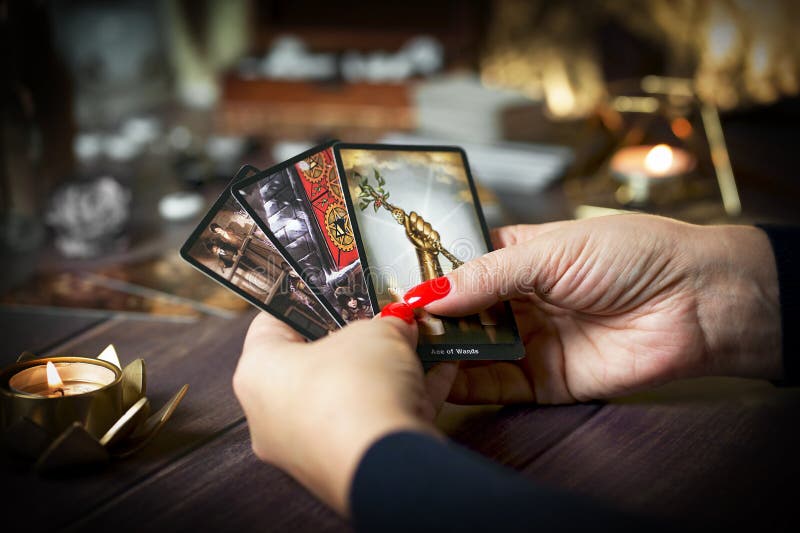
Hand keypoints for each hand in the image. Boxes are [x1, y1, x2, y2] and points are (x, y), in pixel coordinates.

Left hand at [232, 311, 456, 514]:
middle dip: (358, 338)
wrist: (389, 465)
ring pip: (349, 395)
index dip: (308, 300)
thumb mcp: (377, 332)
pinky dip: (402, 399)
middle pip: (316, 362)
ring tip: (420, 344)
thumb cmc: (358, 391)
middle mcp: (272, 415)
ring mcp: (308, 446)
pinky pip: (372, 422)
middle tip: (385, 317)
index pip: (273, 322)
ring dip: (386, 370)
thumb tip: (400, 326)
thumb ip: (386, 323)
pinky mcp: (345, 467)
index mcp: (258, 373)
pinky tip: (438, 374)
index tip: (335, 289)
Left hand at [403, 211, 440, 252]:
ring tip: (424, 238)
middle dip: (418, 225)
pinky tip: (429, 239)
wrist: (424, 250)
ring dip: (425, 232)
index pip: (413, 215)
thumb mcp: (410, 234)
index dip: (413, 217)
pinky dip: (431, 236)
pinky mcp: (435, 232)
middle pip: (420, 218)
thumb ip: (407, 225)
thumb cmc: (416, 242)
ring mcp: (428, 228)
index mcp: (414, 223)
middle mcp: (421, 224)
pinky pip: (433, 232)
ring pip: (427, 224)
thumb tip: (405, 217)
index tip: (413, 221)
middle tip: (418, 231)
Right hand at [418, 214, 781, 403]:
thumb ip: (489, 275)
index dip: (429, 276)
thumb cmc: (634, 255)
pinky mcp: (544, 379)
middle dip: (429, 317)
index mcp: (520, 256)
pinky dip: (466, 383)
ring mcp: (530, 339)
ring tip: (404, 348)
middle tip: (392, 322)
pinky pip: (495, 384)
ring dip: (441, 350)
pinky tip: (438, 376)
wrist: (697, 302)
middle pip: (460, 312)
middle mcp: (520, 299)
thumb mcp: (552, 251)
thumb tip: (430, 293)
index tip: (394, 284)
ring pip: (472, 349)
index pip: (460, 267)